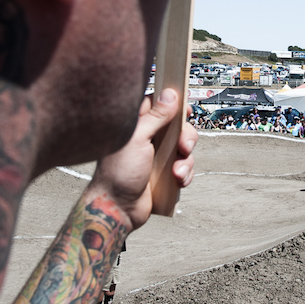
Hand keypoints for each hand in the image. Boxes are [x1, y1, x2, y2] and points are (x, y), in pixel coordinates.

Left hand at [86, 88, 196, 231]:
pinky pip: (185, 167)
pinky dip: (185, 174)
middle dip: (186, 136)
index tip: (184, 108)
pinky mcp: (166, 173)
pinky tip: (176, 181)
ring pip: (184, 148)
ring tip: (176, 172)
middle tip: (183, 146)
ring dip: (185, 160)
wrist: (118, 209)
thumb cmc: (118, 174)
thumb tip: (169, 94)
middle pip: (178, 126)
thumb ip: (155, 116)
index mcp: (138, 126)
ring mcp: (159, 156)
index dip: (173, 103)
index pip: (158, 104)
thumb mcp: (137, 140)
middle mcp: (150, 138)